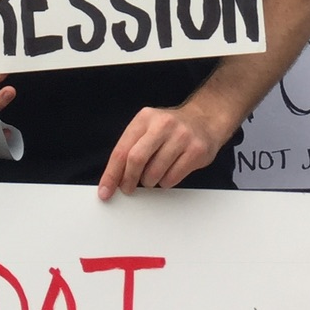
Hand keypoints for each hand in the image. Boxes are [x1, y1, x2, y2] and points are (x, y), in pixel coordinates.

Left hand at [99, 99, 231, 199]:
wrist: (205, 119)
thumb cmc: (170, 129)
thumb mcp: (148, 128)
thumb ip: (131, 148)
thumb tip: (114, 179)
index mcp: (145, 118)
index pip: (122, 150)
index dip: (111, 174)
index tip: (105, 191)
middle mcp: (162, 124)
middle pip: (136, 160)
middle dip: (128, 180)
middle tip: (128, 189)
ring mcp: (181, 136)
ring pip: (154, 173)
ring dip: (150, 182)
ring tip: (154, 174)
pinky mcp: (196, 150)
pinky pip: (172, 178)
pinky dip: (165, 182)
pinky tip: (168, 172)